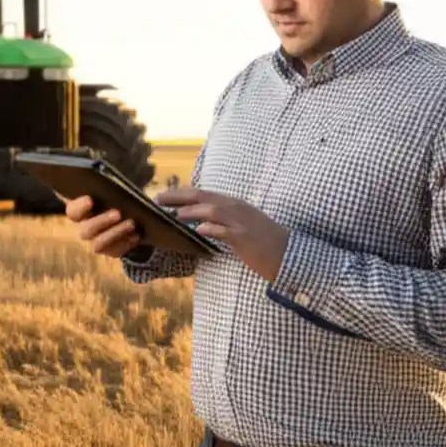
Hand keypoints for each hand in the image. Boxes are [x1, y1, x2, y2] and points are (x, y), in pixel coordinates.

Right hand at [63, 196, 142, 257]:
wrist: (128, 214)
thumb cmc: (115, 198)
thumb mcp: (112, 191)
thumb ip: (111, 190)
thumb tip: (117, 188)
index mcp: (80, 211)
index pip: (72, 211)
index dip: (79, 207)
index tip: (90, 199)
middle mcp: (85, 228)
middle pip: (86, 230)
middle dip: (102, 221)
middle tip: (118, 213)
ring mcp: (95, 242)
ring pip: (98, 244)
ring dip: (115, 233)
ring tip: (131, 223)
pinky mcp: (109, 251)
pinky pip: (114, 252)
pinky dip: (126, 243)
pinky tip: (136, 235)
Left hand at [155, 187, 289, 281]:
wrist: (287, 252)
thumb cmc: (262, 240)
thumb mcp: (239, 224)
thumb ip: (220, 220)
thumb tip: (197, 223)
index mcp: (232, 203)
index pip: (202, 193)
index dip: (181, 193)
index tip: (162, 196)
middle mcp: (235, 208)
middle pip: (202, 197)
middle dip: (178, 197)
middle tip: (158, 199)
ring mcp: (240, 222)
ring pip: (212, 210)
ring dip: (192, 211)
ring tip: (174, 214)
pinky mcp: (244, 237)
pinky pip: (225, 231)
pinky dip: (212, 229)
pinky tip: (199, 230)